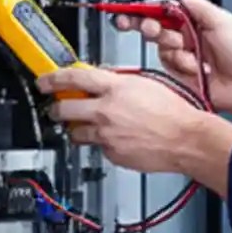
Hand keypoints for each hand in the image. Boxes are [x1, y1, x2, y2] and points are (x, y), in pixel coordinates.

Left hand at [38, 67, 206, 173]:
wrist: (187, 139)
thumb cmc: (174, 112)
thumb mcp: (147, 84)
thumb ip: (120, 82)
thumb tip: (103, 82)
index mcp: (116, 88)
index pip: (73, 78)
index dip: (52, 79)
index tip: (44, 81)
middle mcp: (106, 111)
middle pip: (63, 108)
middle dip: (56, 108)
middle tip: (56, 108)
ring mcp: (107, 135)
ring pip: (76, 132)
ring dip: (78, 128)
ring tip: (90, 126)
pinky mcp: (112, 154)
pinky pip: (99, 147)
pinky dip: (104, 143)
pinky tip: (119, 138)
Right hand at [114, 0, 231, 115]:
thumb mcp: (221, 19)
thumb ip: (194, 5)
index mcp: (196, 22)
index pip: (163, 12)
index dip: (144, 11)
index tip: (128, 12)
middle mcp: (188, 39)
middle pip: (156, 29)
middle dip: (155, 30)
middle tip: (167, 35)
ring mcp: (184, 58)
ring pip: (161, 50)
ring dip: (177, 53)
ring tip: (196, 58)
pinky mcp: (182, 77)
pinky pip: (167, 68)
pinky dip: (181, 67)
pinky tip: (198, 70)